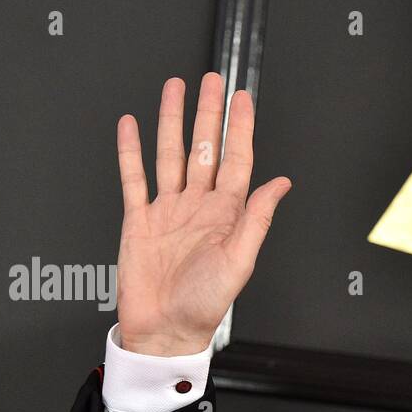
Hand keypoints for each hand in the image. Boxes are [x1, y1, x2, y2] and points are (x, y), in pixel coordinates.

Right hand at [113, 72, 290, 355]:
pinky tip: (132, 126)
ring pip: (170, 154)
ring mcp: (168, 210)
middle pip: (203, 149)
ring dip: (173, 121)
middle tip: (214, 81)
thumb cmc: (204, 305)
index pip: (237, 161)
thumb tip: (280, 183)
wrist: (164, 330)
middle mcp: (198, 207)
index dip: (240, 129)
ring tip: (176, 89)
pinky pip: (133, 178)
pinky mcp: (138, 220)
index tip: (244, 99)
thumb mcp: (240, 262)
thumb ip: (257, 219)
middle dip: (209, 114)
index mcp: (226, 216)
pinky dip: (131, 151)